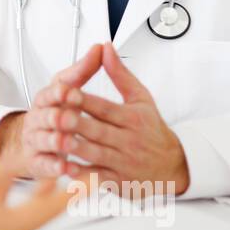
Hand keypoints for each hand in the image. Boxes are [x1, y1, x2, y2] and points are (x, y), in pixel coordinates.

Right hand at [0, 43, 103, 177]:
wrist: (34, 141)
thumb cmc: (56, 112)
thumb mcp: (67, 88)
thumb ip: (83, 70)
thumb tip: (100, 48)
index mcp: (46, 98)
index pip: (50, 92)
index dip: (60, 92)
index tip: (70, 91)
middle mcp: (38, 118)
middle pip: (45, 116)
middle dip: (57, 117)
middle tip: (69, 118)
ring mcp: (36, 140)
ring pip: (43, 140)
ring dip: (55, 141)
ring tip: (68, 143)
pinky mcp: (38, 162)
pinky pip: (45, 165)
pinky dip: (56, 167)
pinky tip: (67, 168)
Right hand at [0, 162, 77, 229]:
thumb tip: (17, 162)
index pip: (46, 211)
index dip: (72, 193)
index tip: (94, 179)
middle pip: (40, 214)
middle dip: (64, 194)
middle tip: (84, 175)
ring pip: (22, 212)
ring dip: (39, 194)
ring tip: (54, 173)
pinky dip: (10, 194)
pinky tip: (4, 180)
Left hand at [34, 42, 189, 195]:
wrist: (173, 166)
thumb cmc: (152, 130)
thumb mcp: (141, 98)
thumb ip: (120, 74)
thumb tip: (105, 48)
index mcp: (132, 118)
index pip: (104, 107)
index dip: (84, 100)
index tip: (65, 91)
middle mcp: (128, 140)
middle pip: (97, 130)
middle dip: (76, 123)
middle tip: (55, 116)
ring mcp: (122, 162)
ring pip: (95, 154)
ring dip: (75, 148)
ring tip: (56, 140)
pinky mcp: (117, 180)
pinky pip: (97, 177)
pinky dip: (81, 175)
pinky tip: (65, 168)